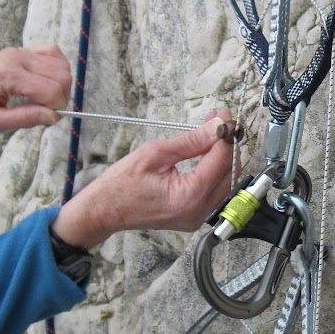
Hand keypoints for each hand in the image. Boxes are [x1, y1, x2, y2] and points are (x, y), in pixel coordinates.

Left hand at [0, 46, 72, 132]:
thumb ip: (23, 119)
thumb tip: (53, 117)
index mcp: (8, 76)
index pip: (52, 90)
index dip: (56, 109)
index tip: (46, 120)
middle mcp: (18, 58)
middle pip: (62, 76)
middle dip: (61, 98)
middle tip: (44, 112)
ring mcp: (20, 51)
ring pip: (61, 64)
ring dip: (61, 85)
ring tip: (44, 100)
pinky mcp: (21, 50)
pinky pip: (52, 53)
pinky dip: (57, 69)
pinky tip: (46, 83)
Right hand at [53, 114, 235, 249]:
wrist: (104, 210)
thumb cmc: (121, 184)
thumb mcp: (156, 153)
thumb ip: (192, 140)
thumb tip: (217, 126)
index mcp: (190, 196)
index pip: (221, 160)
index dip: (225, 135)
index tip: (225, 116)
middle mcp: (199, 210)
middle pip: (229, 172)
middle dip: (227, 145)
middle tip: (219, 122)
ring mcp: (198, 217)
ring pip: (225, 182)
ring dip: (223, 157)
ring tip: (212, 134)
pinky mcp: (194, 216)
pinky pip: (214, 191)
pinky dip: (214, 171)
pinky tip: (207, 153)